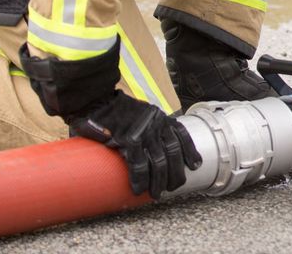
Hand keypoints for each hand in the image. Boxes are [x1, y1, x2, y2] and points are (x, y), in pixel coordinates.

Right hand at [71, 91, 201, 198]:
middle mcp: (155, 124)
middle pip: (173, 152)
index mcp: (159, 117)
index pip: (181, 134)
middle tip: (175, 186)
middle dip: (176, 172)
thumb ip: (148, 124)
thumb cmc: (115, 109)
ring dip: (159, 180)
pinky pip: (138, 164)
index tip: (195, 165)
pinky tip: (139, 189)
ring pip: (158, 161)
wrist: (96, 98)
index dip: (189, 151)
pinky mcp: (127, 140)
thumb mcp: (140, 111)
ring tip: (158, 193)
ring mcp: (143, 133)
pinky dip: (140, 179)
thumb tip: (150, 144)